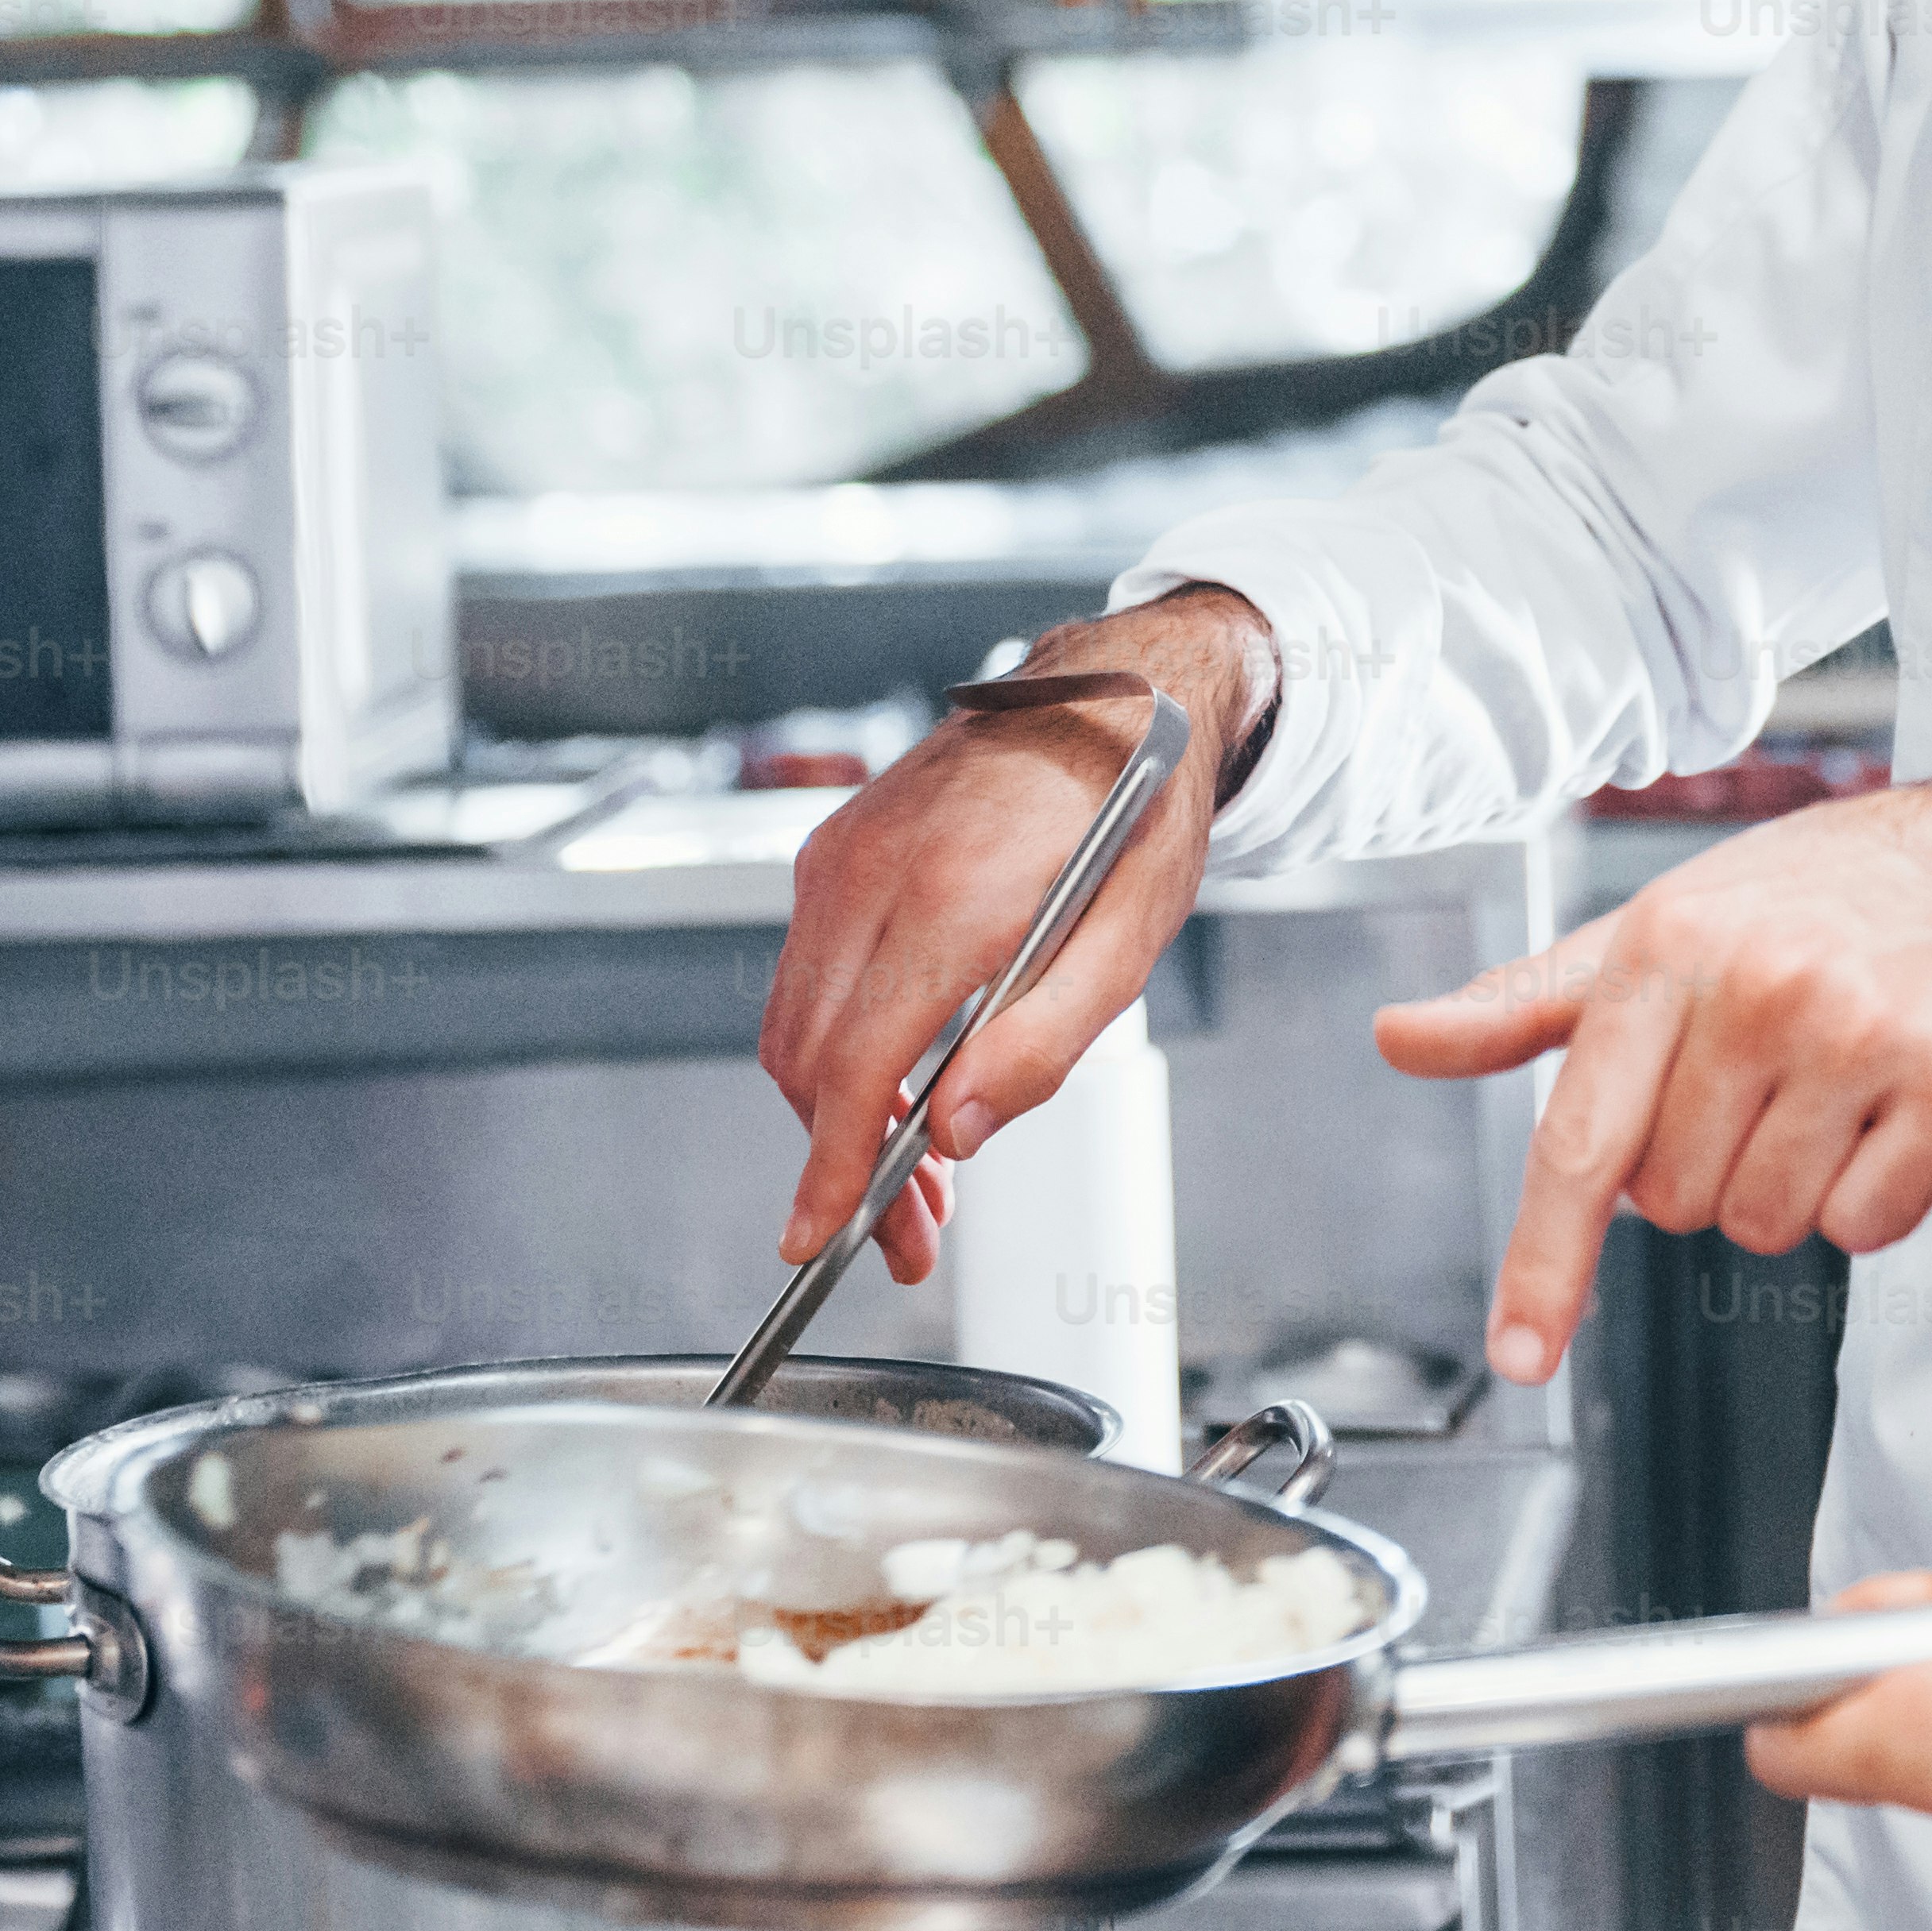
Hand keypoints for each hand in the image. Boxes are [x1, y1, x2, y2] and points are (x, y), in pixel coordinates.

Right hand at [757, 597, 1266, 1285]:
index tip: (816, 1237)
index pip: (855, 1064)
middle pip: (809, 1058)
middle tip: (909, 1236)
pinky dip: (837, 1045)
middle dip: (842, 1164)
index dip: (829, 1167)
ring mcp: (841, 854)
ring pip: (796, 1024)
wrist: (1113, 693)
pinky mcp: (834, 849)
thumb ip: (1045, 1042)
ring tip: (913, 1177)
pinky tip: (901, 1083)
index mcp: (949, 897)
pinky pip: (809, 974)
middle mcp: (872, 871)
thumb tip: (955, 1131)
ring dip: (836, 1114)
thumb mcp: (1130, 939)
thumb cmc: (1135, 810)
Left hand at [1383, 773, 1931, 1389]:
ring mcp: (1862, 1028)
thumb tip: (1400, 1039)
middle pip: (1675, 1204)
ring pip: (1767, 1226)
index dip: (1544, 1262)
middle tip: (1764, 1082)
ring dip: (1794, 1185)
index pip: (1578, 1139)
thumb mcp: (1660, 928)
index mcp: (1663, 943)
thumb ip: (1525, 1005)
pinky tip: (1898, 1108)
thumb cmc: (1821, 902)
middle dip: (1709, 1169)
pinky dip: (1878, 1195)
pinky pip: (1868, 1228)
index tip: (1521, 1355)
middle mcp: (1758, 982)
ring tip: (1835, 1087)